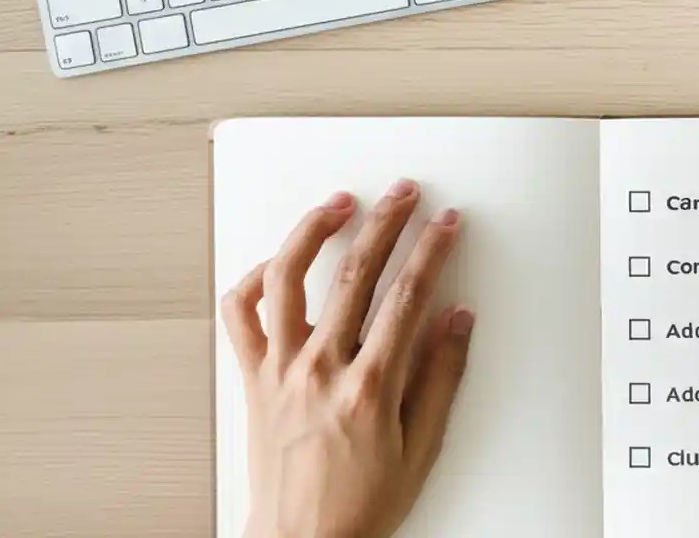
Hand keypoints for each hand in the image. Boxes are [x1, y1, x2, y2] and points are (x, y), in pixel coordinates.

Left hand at [221, 179, 474, 537]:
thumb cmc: (360, 505)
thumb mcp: (421, 448)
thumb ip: (441, 378)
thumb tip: (457, 321)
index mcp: (368, 388)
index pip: (406, 297)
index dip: (431, 252)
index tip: (446, 224)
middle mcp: (319, 370)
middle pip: (354, 274)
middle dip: (386, 223)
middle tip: (404, 194)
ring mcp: (280, 370)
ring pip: (288, 279)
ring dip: (313, 231)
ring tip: (338, 204)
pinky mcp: (253, 378)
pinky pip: (241, 314)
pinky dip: (255, 279)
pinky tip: (279, 260)